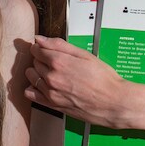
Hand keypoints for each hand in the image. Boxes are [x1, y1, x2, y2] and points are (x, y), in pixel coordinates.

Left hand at [25, 35, 144, 129]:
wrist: (114, 102)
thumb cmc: (104, 79)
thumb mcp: (84, 54)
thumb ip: (59, 45)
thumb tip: (41, 39)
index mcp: (59, 62)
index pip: (36, 49)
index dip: (40, 47)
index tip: (45, 49)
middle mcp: (51, 77)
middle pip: (34, 62)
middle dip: (40, 59)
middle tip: (52, 61)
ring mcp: (51, 92)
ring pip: (31, 77)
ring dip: (36, 72)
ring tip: (48, 72)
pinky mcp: (52, 105)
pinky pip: (31, 95)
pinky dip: (32, 88)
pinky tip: (42, 86)